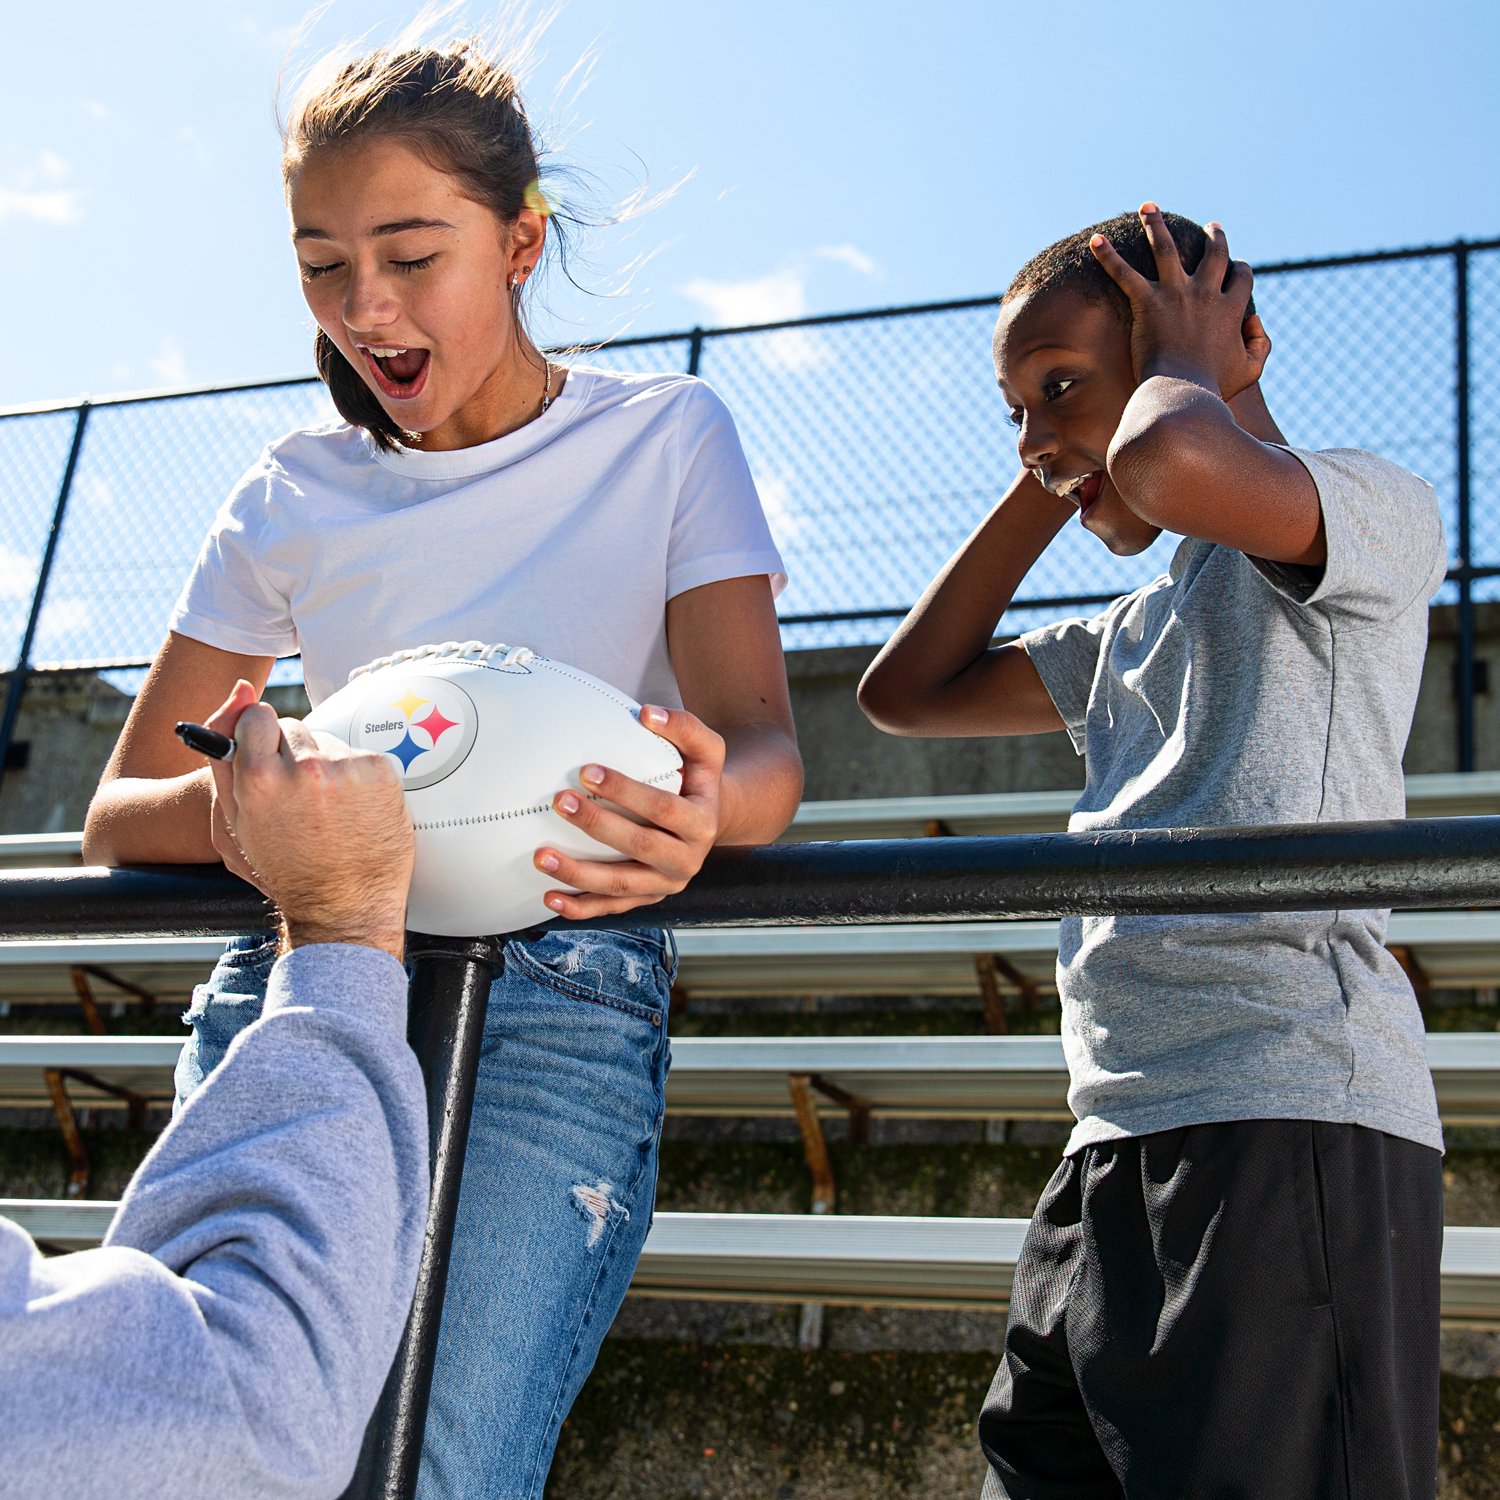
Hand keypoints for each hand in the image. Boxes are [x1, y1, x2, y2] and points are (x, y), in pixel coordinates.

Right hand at [203, 680, 413, 957]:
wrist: (346, 904)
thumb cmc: (287, 865)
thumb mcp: (238, 817)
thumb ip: (227, 752)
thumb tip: (239, 691)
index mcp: (260, 776)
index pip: (257, 715)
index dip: (262, 736)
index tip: (269, 754)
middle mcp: (305, 766)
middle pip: (295, 728)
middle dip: (294, 754)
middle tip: (302, 797)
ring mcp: (346, 767)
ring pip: (328, 743)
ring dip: (328, 766)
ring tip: (329, 810)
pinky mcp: (380, 770)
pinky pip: (359, 757)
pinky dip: (358, 778)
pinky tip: (354, 810)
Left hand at [534, 705, 724, 920]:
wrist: (711, 820)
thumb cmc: (698, 779)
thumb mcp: (706, 750)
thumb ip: (684, 726)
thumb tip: (648, 713)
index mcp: (702, 823)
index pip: (662, 807)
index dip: (625, 791)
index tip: (586, 772)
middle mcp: (687, 860)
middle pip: (639, 845)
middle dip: (597, 826)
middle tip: (559, 802)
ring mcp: (665, 884)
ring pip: (620, 885)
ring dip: (578, 873)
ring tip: (541, 856)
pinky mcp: (646, 898)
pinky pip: (611, 907)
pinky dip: (580, 907)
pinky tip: (549, 897)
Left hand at [1090, 204, 1267, 401]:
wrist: (1182, 392)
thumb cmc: (1213, 387)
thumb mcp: (1250, 370)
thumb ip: (1261, 345)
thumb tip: (1256, 322)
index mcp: (1231, 308)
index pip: (1240, 277)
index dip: (1239, 270)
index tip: (1235, 268)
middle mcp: (1206, 293)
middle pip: (1214, 253)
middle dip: (1214, 236)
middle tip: (1211, 225)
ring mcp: (1176, 295)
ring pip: (1165, 249)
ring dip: (1156, 224)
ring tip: (1147, 206)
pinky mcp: (1148, 303)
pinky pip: (1124, 274)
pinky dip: (1108, 256)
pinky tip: (1095, 240)